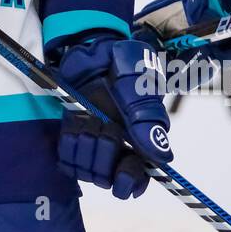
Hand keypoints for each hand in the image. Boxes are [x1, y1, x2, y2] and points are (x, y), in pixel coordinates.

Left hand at [56, 34, 172, 198]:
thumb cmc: (124, 63)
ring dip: (87, 147)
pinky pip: (67, 159)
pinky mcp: (73, 137)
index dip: (130, 183)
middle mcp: (119, 148)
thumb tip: (163, 159)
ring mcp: (95, 144)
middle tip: (107, 126)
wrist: (93, 48)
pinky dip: (69, 144)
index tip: (121, 179)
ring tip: (92, 120)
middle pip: (109, 179)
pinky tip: (76, 125)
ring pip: (88, 171)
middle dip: (106, 153)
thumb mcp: (139, 83)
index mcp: (142, 140)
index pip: (138, 179)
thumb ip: (148, 118)